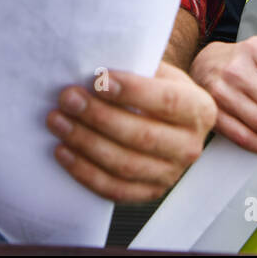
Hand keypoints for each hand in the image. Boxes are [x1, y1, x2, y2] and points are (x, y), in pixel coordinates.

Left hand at [46, 62, 216, 203]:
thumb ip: (137, 68)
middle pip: (141, 136)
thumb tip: (95, 64)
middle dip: (98, 116)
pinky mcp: (148, 193)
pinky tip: (62, 151)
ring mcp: (170, 174)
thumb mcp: (159, 73)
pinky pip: (113, 189)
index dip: (132, 91)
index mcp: (199, 109)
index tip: (99, 79)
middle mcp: (190, 146)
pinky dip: (84, 171)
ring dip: (84, 142)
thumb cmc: (157, 90)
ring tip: (58, 120)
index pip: (167, 102)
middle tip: (68, 98)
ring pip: (124, 164)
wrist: (170, 122)